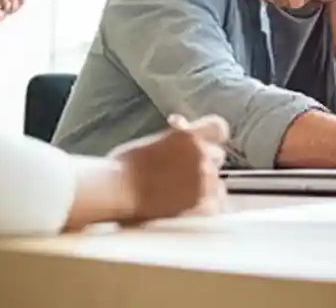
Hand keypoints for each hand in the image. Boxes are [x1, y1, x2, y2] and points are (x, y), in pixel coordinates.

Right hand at [109, 114, 229, 222]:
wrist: (117, 191)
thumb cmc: (123, 167)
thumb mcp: (150, 142)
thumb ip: (172, 138)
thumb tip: (180, 126)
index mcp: (187, 135)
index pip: (218, 127)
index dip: (212, 136)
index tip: (204, 142)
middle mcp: (200, 154)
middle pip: (218, 156)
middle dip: (204, 163)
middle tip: (183, 173)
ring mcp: (203, 179)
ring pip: (217, 180)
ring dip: (204, 185)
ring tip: (181, 193)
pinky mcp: (201, 203)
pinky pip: (217, 204)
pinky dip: (207, 207)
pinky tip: (192, 209)